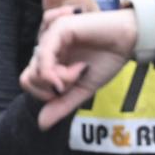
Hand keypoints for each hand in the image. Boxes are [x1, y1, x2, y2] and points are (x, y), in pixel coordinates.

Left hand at [20, 6, 137, 129]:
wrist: (127, 42)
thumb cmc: (105, 61)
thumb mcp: (82, 89)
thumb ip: (61, 105)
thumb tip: (41, 125)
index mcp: (47, 60)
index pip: (27, 82)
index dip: (45, 94)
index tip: (70, 88)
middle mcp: (44, 48)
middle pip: (29, 78)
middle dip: (54, 87)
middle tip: (77, 77)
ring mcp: (48, 37)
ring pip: (36, 69)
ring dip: (61, 78)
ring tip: (81, 69)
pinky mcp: (58, 28)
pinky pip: (45, 55)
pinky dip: (58, 70)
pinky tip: (78, 70)